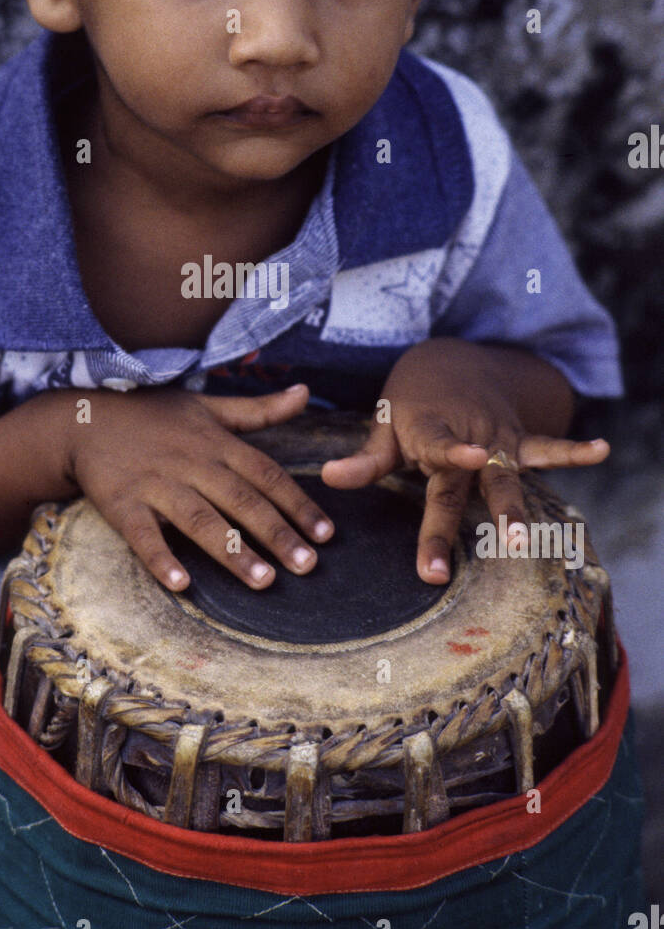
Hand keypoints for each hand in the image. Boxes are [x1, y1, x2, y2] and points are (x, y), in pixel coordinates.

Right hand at [61, 383, 333, 590]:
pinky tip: (180, 584)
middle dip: (276, 533)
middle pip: (241, 500)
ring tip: (264, 580)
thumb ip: (259, 409)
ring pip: (200, 521)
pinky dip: (160, 558)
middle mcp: (191, 463)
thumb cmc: (153, 415)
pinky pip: (143, 535)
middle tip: (308, 565)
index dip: (298, 503)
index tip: (326, 534)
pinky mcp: (122, 503)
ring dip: (233, 552)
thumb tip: (306, 392)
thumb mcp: (208, 406)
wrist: (84, 419)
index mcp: (216, 442)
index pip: (266, 475)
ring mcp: (156, 484)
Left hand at [319, 339, 608, 584]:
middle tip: (440, 570)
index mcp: (431, 430)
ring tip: (524, 541)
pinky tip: (602, 449)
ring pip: (507, 478)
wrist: (450, 359)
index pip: (440, 447)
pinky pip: (546, 449)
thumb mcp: (385, 422)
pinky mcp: (517, 441)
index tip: (469, 458)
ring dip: (514, 510)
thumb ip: (364, 458)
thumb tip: (327, 478)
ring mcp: (497, 440)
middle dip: (451, 527)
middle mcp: (469, 437)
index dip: (454, 453)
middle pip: (463, 485)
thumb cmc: (411, 401)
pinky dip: (574, 450)